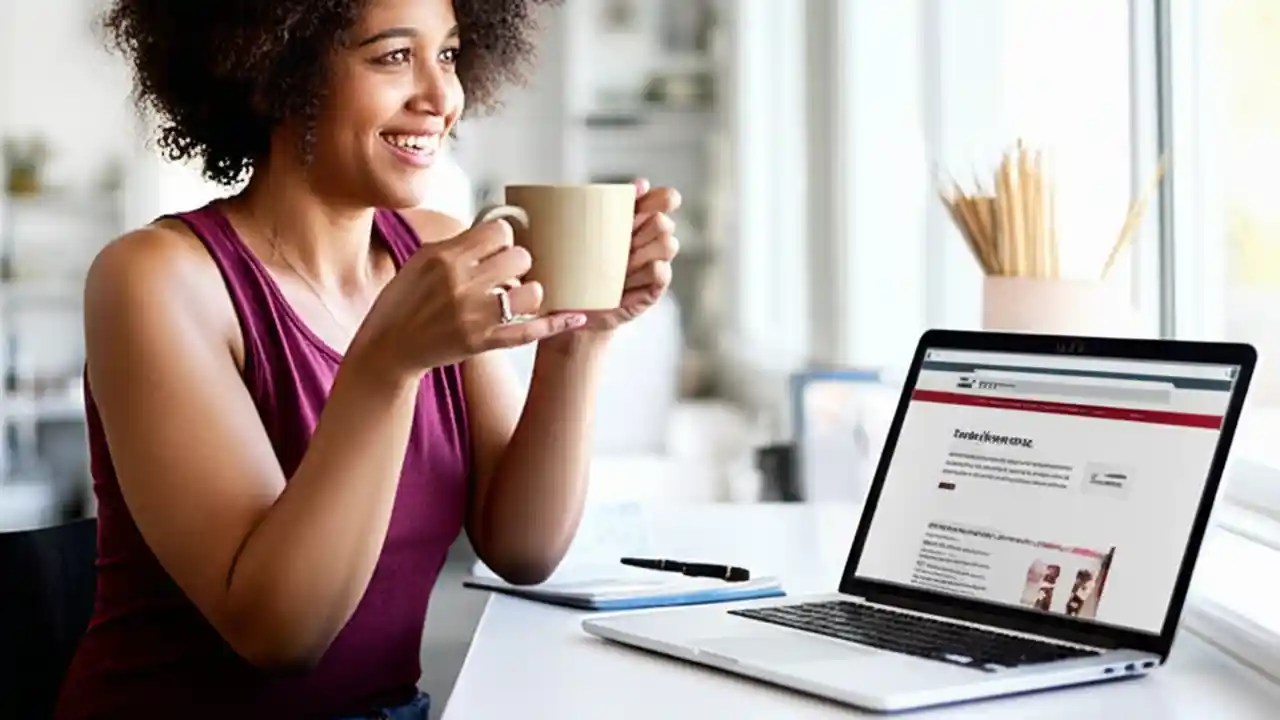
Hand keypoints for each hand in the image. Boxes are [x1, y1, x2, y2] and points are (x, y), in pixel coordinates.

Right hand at [351, 219, 582, 377]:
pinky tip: (576, 317)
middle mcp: (462, 284)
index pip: (499, 231)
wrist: (389, 347)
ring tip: (515, 296)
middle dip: (518, 263)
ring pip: (531, 291)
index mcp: (445, 258)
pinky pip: (529, 331)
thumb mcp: (421, 260)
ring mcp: (475, 316)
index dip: (503, 238)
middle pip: (520, 257)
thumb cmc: (403, 301)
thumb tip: (494, 230)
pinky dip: (555, 324)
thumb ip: (458, 245)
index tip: (495, 248)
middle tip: (505, 275)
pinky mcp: (483, 343)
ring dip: (529, 291)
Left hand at [578, 178, 681, 332]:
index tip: (646, 201)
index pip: (664, 201)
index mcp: (636, 222)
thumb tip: (641, 184)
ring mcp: (651, 266)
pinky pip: (662, 275)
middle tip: (624, 240)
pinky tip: (634, 277)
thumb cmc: (574, 264)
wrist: (569, 305)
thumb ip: (607, 204)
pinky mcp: (650, 292)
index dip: (663, 198)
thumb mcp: (584, 231)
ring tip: (623, 264)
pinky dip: (653, 270)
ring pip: (668, 245)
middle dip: (646, 228)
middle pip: (664, 223)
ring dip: (645, 251)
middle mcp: (649, 242)